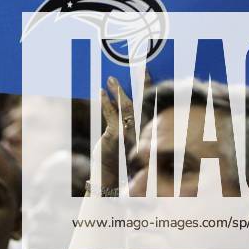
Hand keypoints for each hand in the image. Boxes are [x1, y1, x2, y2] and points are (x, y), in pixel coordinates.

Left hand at [95, 76, 137, 192]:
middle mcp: (139, 131)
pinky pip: (112, 116)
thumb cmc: (116, 165)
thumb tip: (123, 111)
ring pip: (126, 107)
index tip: (147, 72)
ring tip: (110, 78)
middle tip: (141, 66)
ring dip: (118, 91)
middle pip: (142, 102)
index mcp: (143, 131)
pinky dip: (105, 104)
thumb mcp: (122, 144)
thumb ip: (125, 129)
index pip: (148, 105)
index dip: (148, 88)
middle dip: (143, 83)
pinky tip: (100, 93)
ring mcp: (129, 133)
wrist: (110, 183)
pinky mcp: (116, 137)